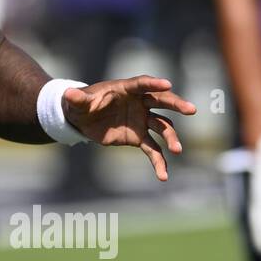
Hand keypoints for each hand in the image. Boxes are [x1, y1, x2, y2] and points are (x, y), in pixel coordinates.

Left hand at [62, 75, 196, 181]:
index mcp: (125, 89)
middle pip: (161, 101)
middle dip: (176, 104)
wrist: (82, 119)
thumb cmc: (81, 104)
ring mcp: (142, 120)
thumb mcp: (76, 101)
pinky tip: (163, 176)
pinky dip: (159, 162)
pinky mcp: (139, 137)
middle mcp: (139, 103)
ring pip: (162, 127)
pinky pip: (153, 150)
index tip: (167, 84)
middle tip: (191, 110)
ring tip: (177, 150)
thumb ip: (76, 98)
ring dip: (171, 138)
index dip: (153, 84)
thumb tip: (68, 94)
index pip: (142, 84)